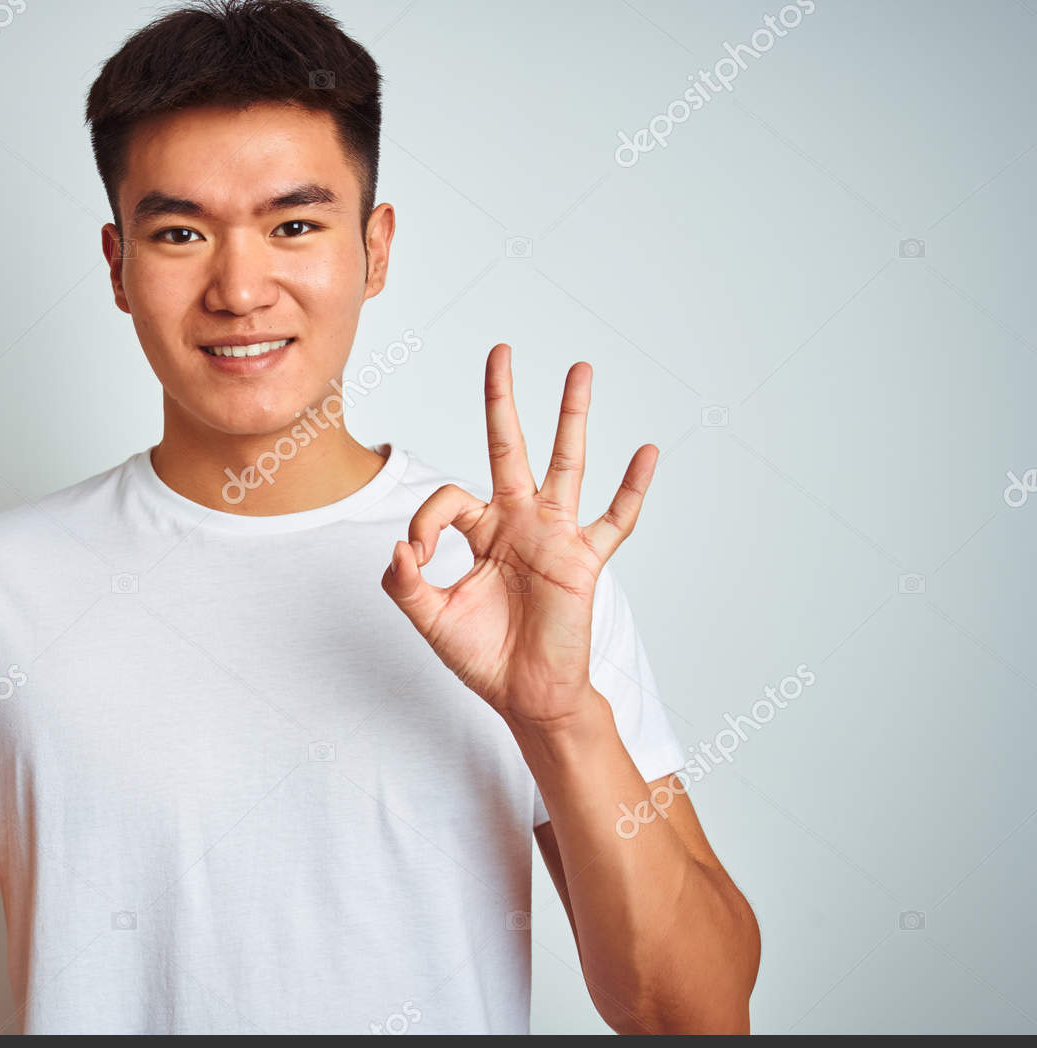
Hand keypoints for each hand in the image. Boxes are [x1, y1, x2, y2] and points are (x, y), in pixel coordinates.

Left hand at [382, 343, 656, 730]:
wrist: (528, 696)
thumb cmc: (482, 656)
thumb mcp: (429, 619)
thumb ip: (404, 584)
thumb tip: (399, 549)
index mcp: (480, 532)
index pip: (449, 498)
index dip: (425, 519)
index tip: (417, 554)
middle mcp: (518, 522)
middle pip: (509, 447)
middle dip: (502, 399)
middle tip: (500, 351)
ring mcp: (554, 536)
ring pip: (566, 464)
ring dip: (572, 417)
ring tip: (580, 370)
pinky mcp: (584, 560)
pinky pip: (615, 519)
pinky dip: (633, 487)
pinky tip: (648, 452)